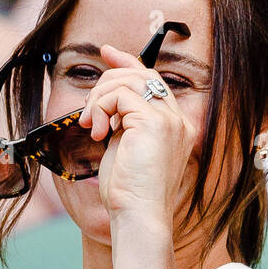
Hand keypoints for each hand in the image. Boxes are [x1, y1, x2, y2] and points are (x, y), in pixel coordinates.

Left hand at [80, 44, 196, 228]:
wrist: (138, 216)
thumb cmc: (129, 192)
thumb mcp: (125, 147)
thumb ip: (123, 120)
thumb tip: (106, 96)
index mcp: (177, 127)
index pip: (153, 80)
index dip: (128, 62)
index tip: (106, 52)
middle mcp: (179, 120)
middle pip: (140, 75)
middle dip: (106, 82)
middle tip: (88, 110)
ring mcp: (170, 120)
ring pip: (129, 81)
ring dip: (99, 98)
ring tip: (91, 124)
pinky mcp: (154, 123)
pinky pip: (120, 95)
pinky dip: (100, 107)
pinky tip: (96, 131)